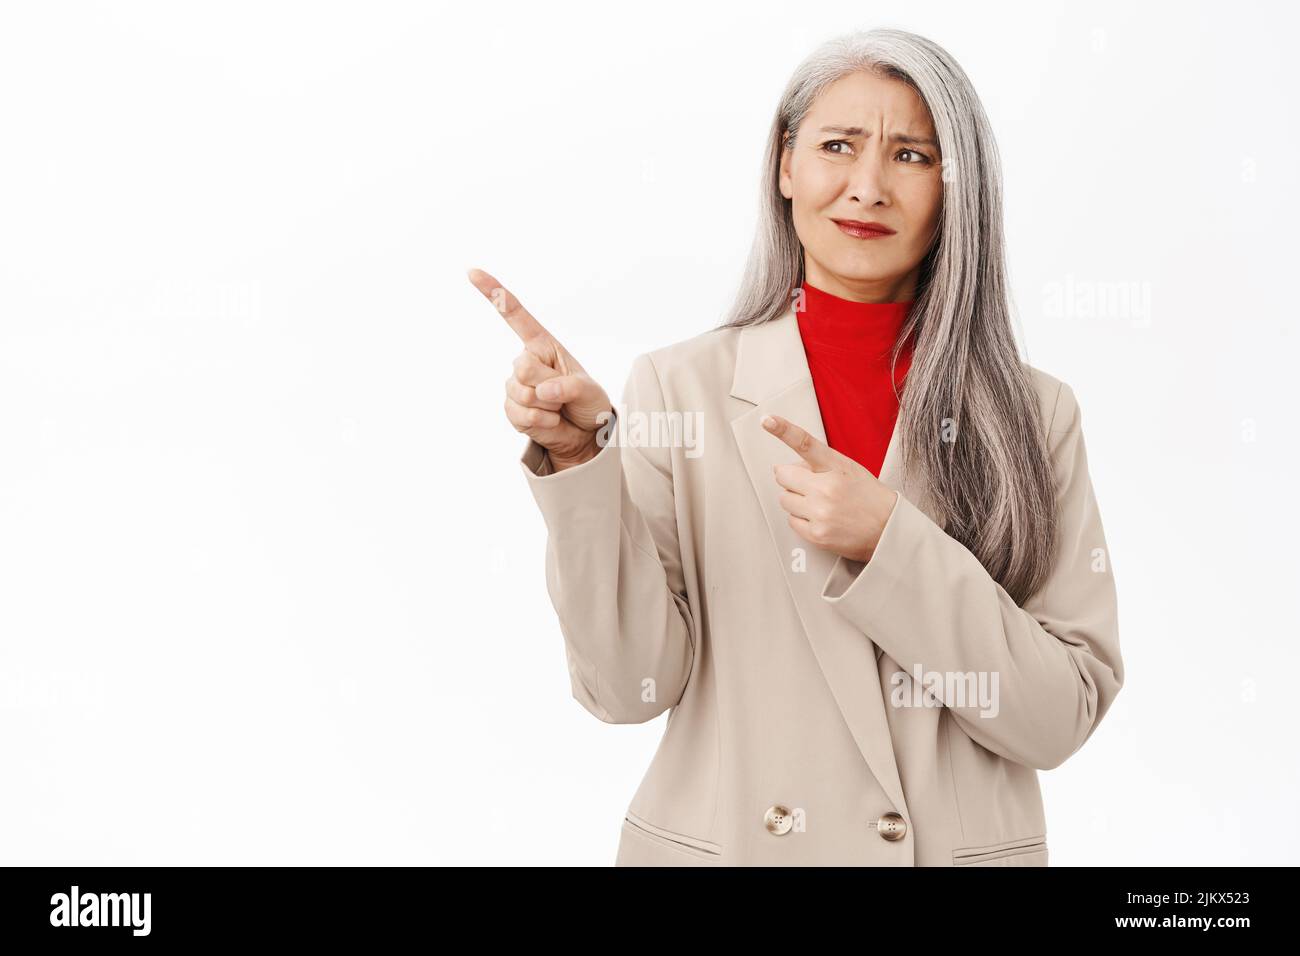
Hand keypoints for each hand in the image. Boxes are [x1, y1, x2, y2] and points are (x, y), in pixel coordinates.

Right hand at [469, 267, 612, 470]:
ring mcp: (515, 385)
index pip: (517, 316)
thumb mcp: (589, 391)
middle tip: (563, 395)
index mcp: (543, 345)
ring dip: (547, 406)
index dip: (494, 293)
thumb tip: (544, 390)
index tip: (472, 272)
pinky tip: (549, 420)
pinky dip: (540, 421)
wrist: (582, 433)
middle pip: (523, 367)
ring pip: (521, 393)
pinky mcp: (511, 409)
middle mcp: (526, 361)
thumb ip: (570, 387)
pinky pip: (518, 413)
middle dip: (547, 386)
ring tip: (557, 408)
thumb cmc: (588, 402)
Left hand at [763, 414, 898, 562]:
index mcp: (836, 467)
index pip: (805, 444)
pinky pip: (791, 521)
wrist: (889, 530)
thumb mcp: (849, 469)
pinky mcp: (816, 535)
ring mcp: (820, 513)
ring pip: (784, 500)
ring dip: (796, 500)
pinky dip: (801, 519)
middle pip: (783, 477)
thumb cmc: (869, 497)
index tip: (767, 420)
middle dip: (793, 480)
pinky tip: (821, 518)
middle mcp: (826, 489)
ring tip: (819, 504)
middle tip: (812, 485)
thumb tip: (787, 468)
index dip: (784, 430)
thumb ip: (819, 463)